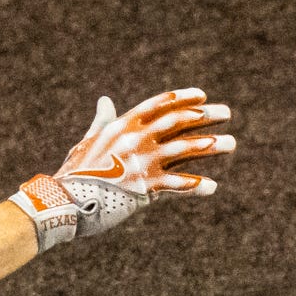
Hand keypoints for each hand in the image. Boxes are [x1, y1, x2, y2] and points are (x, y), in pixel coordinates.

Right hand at [60, 87, 233, 195]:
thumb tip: (105, 100)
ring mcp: (141, 162)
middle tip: (225, 113)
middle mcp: (134, 139)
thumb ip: (103, 120)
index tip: (202, 95)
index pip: (158, 105)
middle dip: (204, 116)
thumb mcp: (89, 141)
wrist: (64, 201)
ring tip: (231, 144)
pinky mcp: (143, 187)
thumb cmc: (75, 172)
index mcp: (122, 126)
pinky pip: (176, 184)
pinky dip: (196, 185)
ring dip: (210, 145)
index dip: (182, 98)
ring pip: (183, 148)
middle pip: (177, 121)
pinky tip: (212, 186)